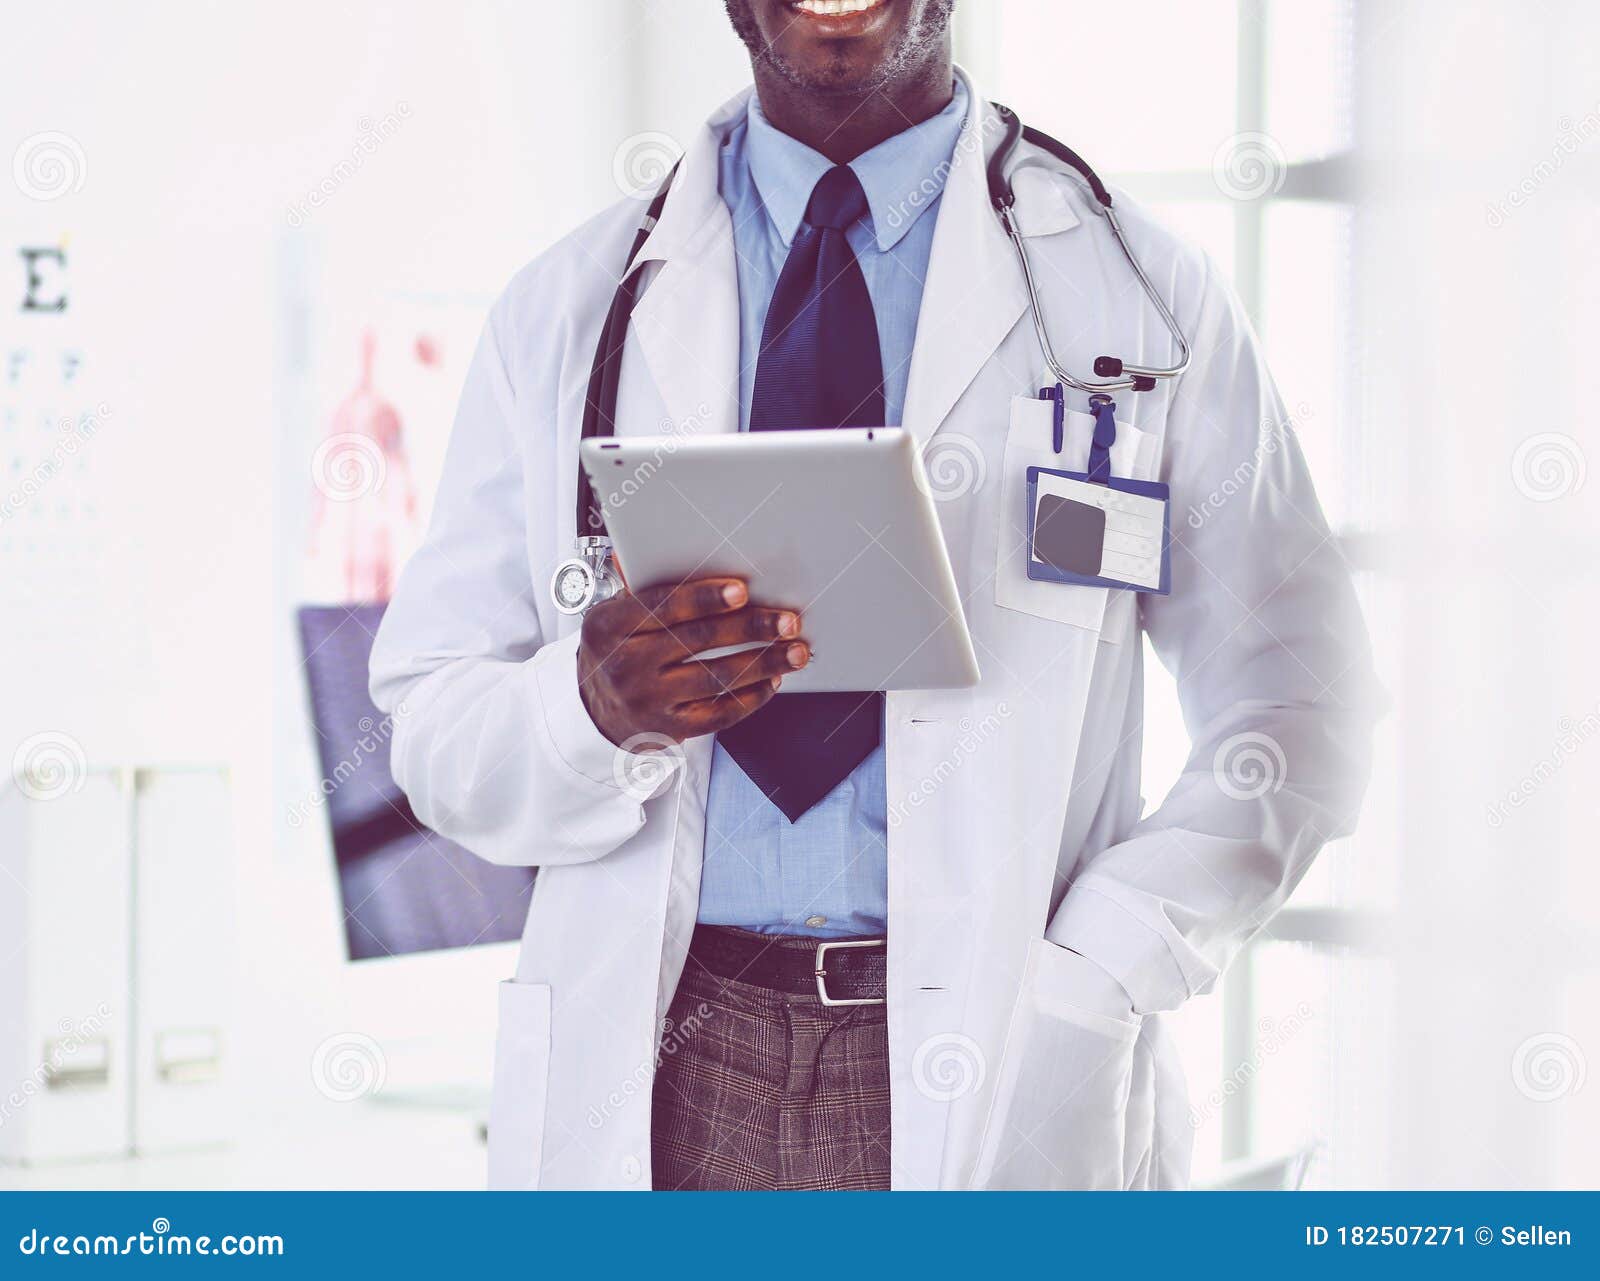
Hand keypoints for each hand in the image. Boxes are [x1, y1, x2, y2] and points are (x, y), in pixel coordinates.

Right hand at [577, 576, 808, 748]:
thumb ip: (641, 586)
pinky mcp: (669, 728)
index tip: (741, 591)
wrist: (593, 712)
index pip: (662, 607)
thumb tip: (664, 543)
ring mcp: (648, 700)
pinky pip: (718, 714)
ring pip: (715, 678)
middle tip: (787, 620)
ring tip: (795, 651)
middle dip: (749, 629)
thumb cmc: (614, 651)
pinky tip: (772, 680)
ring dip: (763, 663)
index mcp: (610, 627)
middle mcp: (627, 665)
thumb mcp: (612, 615)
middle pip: (697, 641)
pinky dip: (750, 698)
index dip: (704, 598)